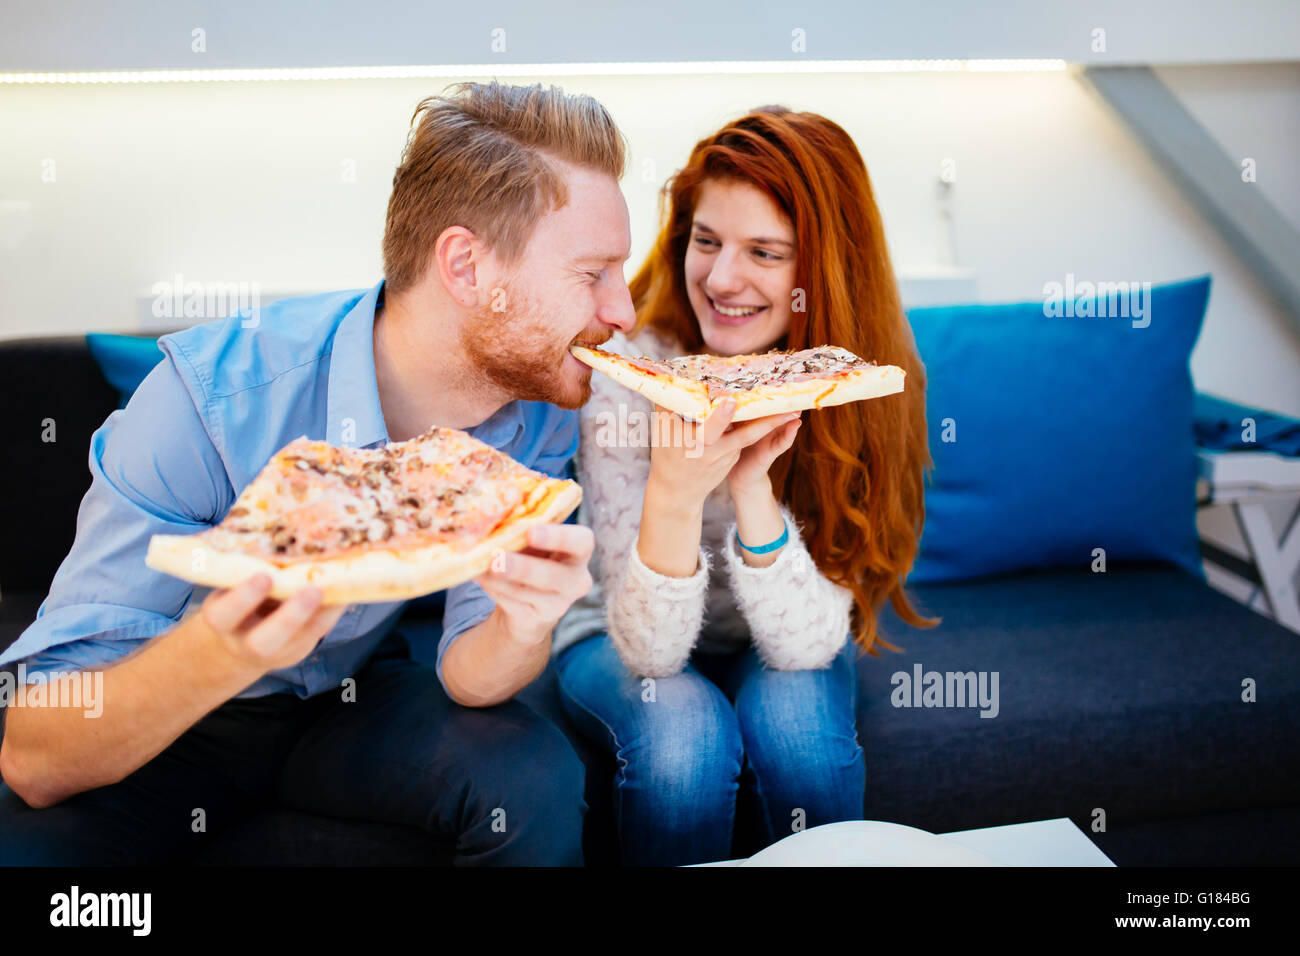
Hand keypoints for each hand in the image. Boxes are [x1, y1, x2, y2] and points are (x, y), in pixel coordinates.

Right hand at [200, 575, 346, 673]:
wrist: (239, 641)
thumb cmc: (236, 598)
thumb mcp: (229, 585)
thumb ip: (244, 567)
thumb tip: (277, 523)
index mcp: (222, 620)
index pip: (224, 614)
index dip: (243, 597)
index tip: (263, 576)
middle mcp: (246, 641)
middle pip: (264, 642)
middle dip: (290, 616)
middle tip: (313, 590)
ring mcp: (278, 650)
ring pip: (302, 639)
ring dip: (325, 611)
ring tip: (340, 585)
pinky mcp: (301, 647)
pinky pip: (321, 629)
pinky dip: (336, 606)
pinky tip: (349, 585)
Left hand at [474, 523, 594, 644]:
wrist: (531, 604)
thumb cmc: (534, 558)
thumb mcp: (533, 541)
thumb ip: (521, 529)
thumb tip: (489, 519)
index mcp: (579, 552)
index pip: (582, 542)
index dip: (558, 537)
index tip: (531, 532)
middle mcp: (576, 580)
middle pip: (554, 575)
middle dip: (523, 568)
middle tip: (497, 559)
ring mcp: (558, 604)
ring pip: (524, 591)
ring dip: (497, 578)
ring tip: (476, 566)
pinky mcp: (537, 621)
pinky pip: (511, 604)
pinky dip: (492, 589)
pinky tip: (477, 576)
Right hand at [646, 398, 798, 512]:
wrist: (677, 492)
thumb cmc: (666, 456)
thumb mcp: (663, 431)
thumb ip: (669, 405)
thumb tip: (675, 376)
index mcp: (697, 443)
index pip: (712, 427)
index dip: (721, 416)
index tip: (731, 402)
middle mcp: (717, 452)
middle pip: (746, 435)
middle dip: (768, 423)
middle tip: (791, 411)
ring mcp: (728, 457)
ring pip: (749, 435)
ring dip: (771, 424)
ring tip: (792, 411)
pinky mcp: (734, 459)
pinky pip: (743, 438)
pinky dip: (756, 426)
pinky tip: (769, 412)